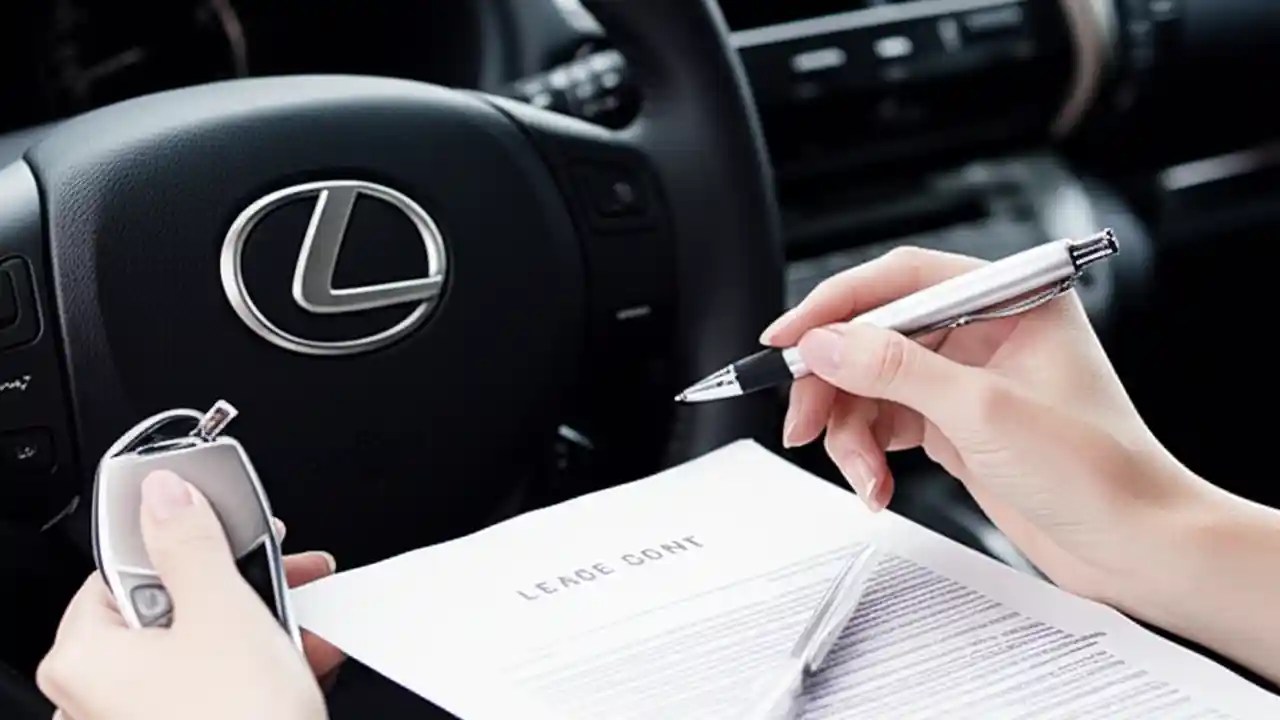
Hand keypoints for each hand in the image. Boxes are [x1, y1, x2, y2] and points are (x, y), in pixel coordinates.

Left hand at [38, 471, 339, 719]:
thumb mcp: (223, 611)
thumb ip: (190, 542)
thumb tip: (163, 493)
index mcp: (83, 655)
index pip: (124, 564)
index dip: (186, 536)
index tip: (230, 524)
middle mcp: (96, 697)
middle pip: (171, 608)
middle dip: (240, 587)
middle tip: (283, 573)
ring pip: (201, 649)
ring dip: (261, 628)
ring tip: (306, 623)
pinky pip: (214, 688)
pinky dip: (257, 670)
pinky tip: (303, 660)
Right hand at [761, 246, 1207, 604]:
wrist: (1134, 546)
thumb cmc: (1098, 470)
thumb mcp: (982, 411)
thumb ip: (895, 368)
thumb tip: (826, 342)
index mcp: (1007, 299)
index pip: (901, 280)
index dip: (835, 305)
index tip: (788, 337)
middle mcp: (985, 331)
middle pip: (875, 335)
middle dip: (834, 382)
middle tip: (804, 419)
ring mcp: (966, 379)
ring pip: (872, 385)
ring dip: (852, 430)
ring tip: (862, 473)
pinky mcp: (954, 423)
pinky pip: (886, 422)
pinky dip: (869, 453)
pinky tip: (877, 482)